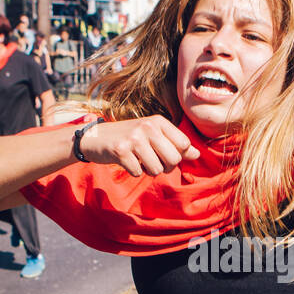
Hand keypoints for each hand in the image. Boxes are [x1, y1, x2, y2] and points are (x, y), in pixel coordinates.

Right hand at [80, 117, 200, 176]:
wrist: (96, 138)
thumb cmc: (130, 138)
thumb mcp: (154, 136)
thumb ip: (176, 145)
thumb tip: (197, 154)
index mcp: (159, 121)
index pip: (184, 145)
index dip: (177, 156)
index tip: (164, 154)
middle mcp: (148, 126)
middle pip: (173, 160)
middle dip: (164, 167)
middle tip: (151, 160)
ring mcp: (134, 138)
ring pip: (156, 169)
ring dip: (147, 170)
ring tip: (138, 159)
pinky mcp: (120, 150)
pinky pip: (138, 172)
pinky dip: (133, 171)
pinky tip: (126, 161)